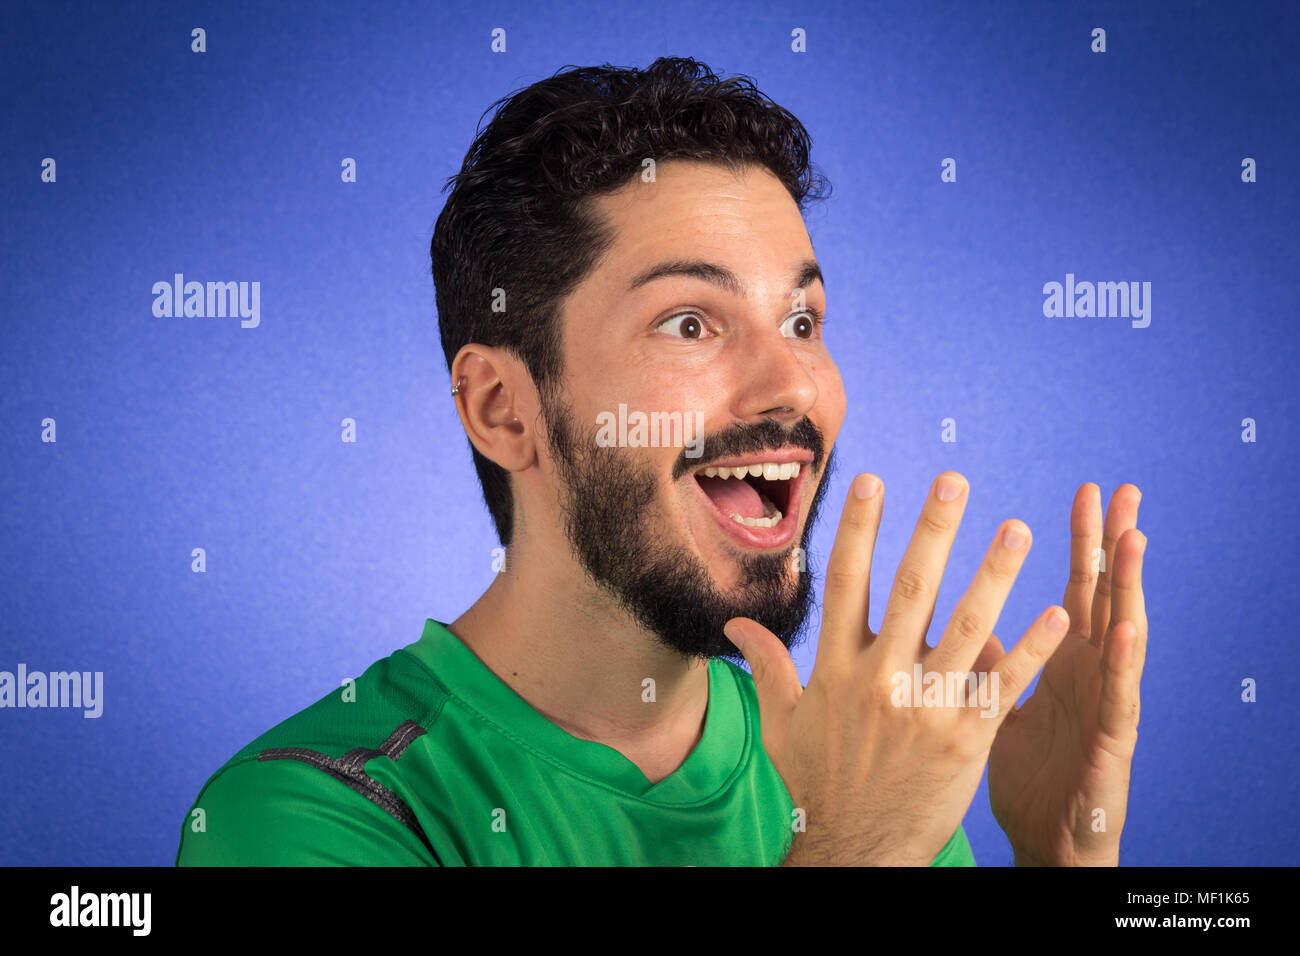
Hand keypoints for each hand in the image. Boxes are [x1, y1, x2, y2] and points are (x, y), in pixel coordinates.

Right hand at [723, 472, 1069, 864]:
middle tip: (954, 480)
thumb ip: (767, 666)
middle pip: (912, 590)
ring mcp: (926, 708)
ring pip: (967, 627)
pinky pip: (1002, 684)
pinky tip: (1057, 613)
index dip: (859, 528)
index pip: (846, 583)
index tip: (872, 480)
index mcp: (836, 669)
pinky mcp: (965, 739)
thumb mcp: (784, 723)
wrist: (856, 851)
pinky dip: (1030, 648)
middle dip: (933, 530)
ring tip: (1018, 527)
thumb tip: (735, 625)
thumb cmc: (818, 782)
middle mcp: (882, 680)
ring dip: (994, 574)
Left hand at [987, 483, 1147, 865]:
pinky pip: (1117, 700)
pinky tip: (1126, 629)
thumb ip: (981, 659)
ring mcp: (1102, 704)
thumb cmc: (1030, 776)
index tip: (1085, 491)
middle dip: (1108, 543)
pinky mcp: (1108, 743)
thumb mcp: (996, 707)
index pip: (1072, 587)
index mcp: (1060, 661)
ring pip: (1119, 636)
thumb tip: (948, 616)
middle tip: (1120, 489)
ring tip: (1132, 536)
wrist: (1050, 842)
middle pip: (1100, 596)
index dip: (1078, 542)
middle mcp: (1087, 673)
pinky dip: (1125, 663)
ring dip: (1126, 587)